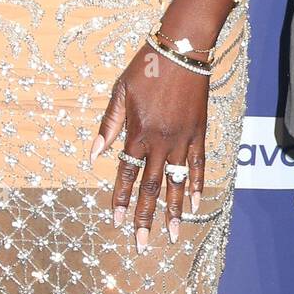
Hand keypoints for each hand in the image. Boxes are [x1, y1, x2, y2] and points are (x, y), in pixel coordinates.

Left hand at [90, 43, 208, 252]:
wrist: (182, 50)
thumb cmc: (146, 67)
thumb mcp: (120, 92)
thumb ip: (109, 124)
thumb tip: (94, 153)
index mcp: (137, 133)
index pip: (126, 175)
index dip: (120, 199)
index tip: (116, 222)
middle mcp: (160, 142)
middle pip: (151, 187)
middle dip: (144, 217)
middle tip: (141, 244)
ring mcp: (182, 139)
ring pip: (176, 182)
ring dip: (173, 211)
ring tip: (172, 235)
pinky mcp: (199, 133)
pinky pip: (199, 165)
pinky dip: (197, 186)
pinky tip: (195, 205)